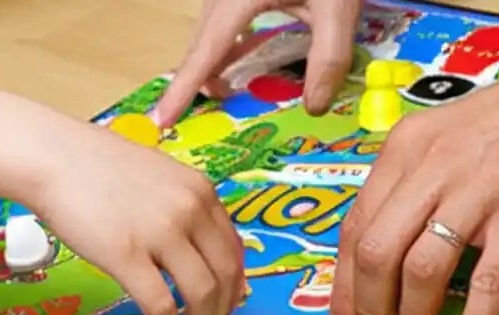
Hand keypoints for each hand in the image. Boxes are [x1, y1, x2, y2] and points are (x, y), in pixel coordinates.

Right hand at [34, 125, 243, 314]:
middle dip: (223, 311)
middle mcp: (191, 211)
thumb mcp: (161, 179)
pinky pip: (161, 303)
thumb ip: (185, 210)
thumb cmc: (100, 167)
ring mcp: (161, 233)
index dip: (234, 285)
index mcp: (202, 192)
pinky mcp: (127, 255)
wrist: (54, 157)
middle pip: (225, 275)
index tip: (225, 305)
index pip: (234, 249)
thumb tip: (199, 254)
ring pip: (201, 293)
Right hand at [154, 0, 361, 126]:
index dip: (184, 89)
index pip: (207, 52)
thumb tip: (315, 106)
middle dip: (195, 80)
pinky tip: (236, 59)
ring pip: (210, 31)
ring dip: (212, 63)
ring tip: (218, 91)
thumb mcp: (337, 8)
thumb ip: (328, 58)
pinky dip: (225, 44)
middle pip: (202, 43)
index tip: (161, 118)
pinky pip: (222, 20)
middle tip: (184, 114)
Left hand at [327, 63, 498, 314]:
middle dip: (371, 307)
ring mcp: (477, 194)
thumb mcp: (451, 133)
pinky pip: (485, 283)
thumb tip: (397, 242)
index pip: (354, 227)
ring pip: (419, 272)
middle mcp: (432, 169)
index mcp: (408, 147)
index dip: (345, 284)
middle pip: (376, 254)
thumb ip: (419, 179)